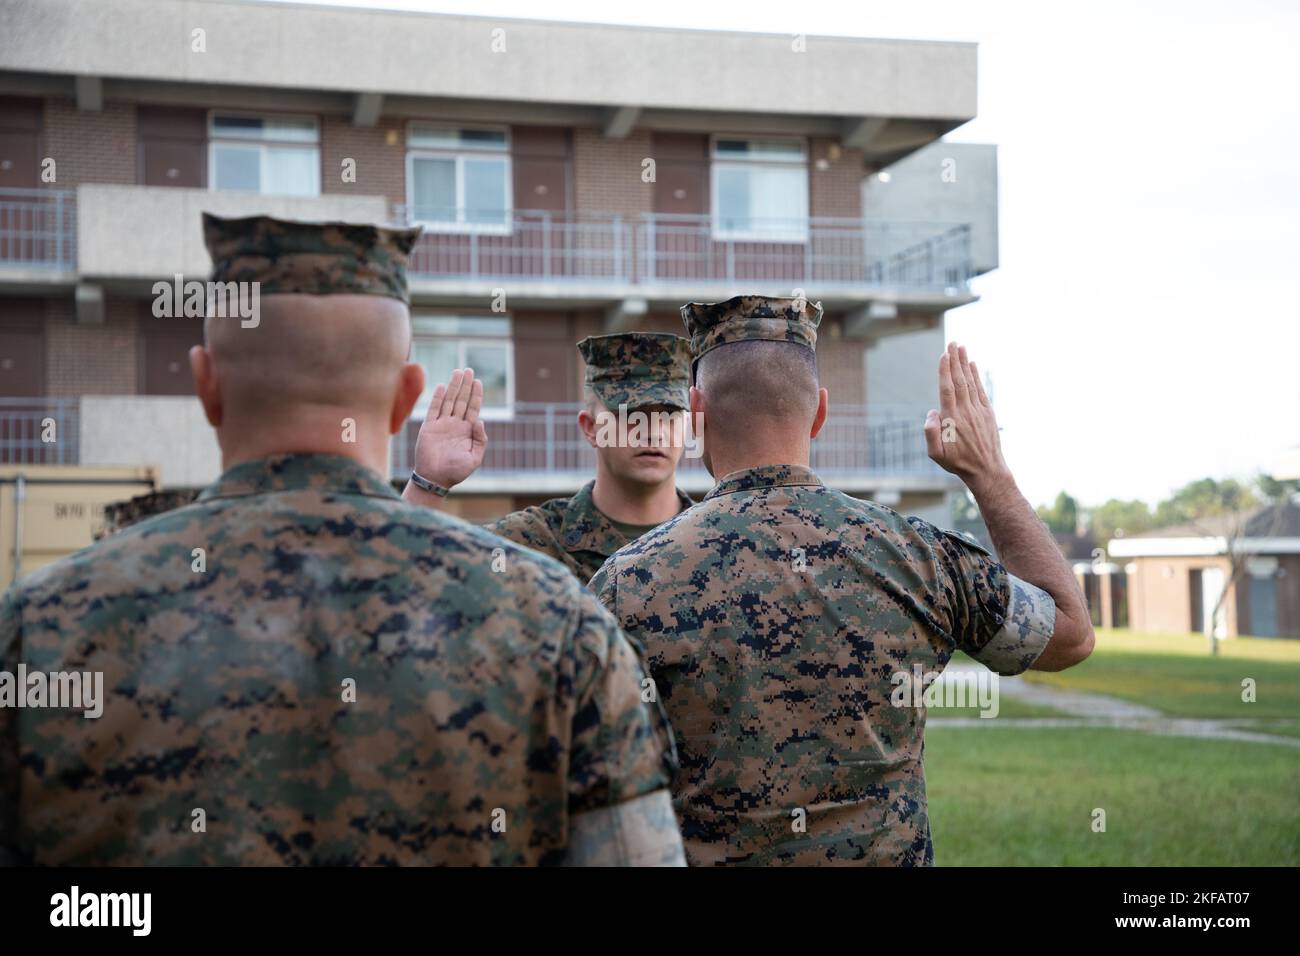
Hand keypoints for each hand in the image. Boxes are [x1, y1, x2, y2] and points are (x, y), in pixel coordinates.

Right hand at [413, 368, 486, 488]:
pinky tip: (442, 386)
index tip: (478, 381)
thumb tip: (480, 420)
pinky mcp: (429, 427)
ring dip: (453, 387)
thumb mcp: (475, 458)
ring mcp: (441, 425)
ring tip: (458, 372)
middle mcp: (455, 424)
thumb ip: (480, 439)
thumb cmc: (456, 471)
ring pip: (449, 401)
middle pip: (461, 400)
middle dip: (465, 385)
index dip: (476, 395)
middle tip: (469, 370)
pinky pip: (433, 409)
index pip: (473, 408)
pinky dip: (437, 398)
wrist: (435, 479)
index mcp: (467, 431)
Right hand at [923, 343, 1011, 494]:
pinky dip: (976, 376)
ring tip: (961, 347)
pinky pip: (980, 390)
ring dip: (965, 364)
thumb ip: (930, 434)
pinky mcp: (987, 413)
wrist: (987, 470)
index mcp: (952, 420)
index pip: (947, 389)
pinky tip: (972, 365)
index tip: (944, 355)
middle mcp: (966, 411)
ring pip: (970, 382)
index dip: (945, 371)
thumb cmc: (958, 462)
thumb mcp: (937, 455)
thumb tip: (931, 412)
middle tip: (952, 342)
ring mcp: (979, 411)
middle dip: (955, 361)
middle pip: (959, 381)